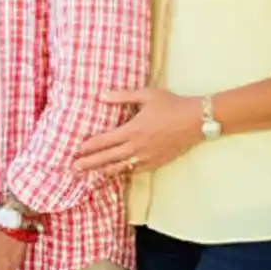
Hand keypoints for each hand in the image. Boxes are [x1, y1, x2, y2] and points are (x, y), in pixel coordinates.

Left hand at [74, 88, 201, 176]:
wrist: (197, 120)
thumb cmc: (171, 105)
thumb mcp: (145, 95)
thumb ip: (121, 96)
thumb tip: (101, 96)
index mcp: (132, 130)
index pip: (105, 141)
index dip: (89, 146)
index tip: (76, 149)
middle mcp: (137, 147)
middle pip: (108, 158)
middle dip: (89, 163)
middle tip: (74, 168)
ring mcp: (147, 157)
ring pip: (121, 167)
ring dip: (104, 170)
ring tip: (90, 173)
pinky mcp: (156, 163)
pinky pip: (135, 170)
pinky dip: (123, 172)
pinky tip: (115, 172)